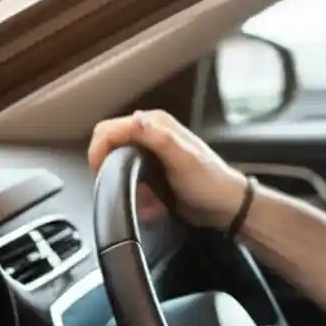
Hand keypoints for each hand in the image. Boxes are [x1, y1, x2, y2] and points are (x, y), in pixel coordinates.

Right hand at [87, 109, 247, 230]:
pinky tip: (153, 204)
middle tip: (123, 189)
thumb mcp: (184, 160)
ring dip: (125, 186)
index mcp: (155, 123)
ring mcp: (150, 153)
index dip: (99, 150)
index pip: (109, 129)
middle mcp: (150, 133)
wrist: (226, 206)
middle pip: (109, 147)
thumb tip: (135, 120)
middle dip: (112, 171)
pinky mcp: (152, 171)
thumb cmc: (209, 182)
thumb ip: (160, 139)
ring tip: (145, 199)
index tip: (101, 173)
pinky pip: (129, 182)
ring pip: (117, 167)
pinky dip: (136, 194)